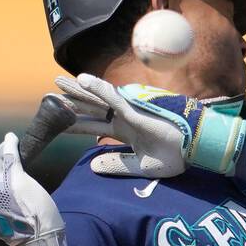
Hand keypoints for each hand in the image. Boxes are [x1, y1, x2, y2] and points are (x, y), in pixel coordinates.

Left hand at [54, 74, 245, 177]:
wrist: (196, 148)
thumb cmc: (176, 155)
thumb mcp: (141, 166)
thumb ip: (117, 165)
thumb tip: (92, 165)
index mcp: (125, 130)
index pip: (94, 125)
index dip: (75, 123)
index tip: (57, 122)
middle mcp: (124, 117)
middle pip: (91, 107)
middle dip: (70, 101)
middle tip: (49, 96)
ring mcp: (129, 110)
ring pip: (97, 97)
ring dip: (77, 90)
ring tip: (57, 83)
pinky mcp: (135, 108)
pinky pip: (112, 95)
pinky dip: (96, 87)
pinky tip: (81, 80)